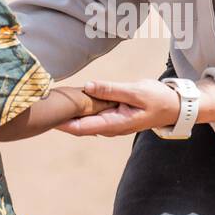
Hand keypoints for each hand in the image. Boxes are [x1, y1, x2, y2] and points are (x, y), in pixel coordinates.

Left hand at [56, 79, 179, 136]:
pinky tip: (70, 100)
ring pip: (83, 122)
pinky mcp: (112, 118)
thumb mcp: (136, 91)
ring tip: (50, 102)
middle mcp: (109, 128)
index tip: (45, 116)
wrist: (174, 107)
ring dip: (68, 114)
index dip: (61, 123)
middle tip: (40, 105)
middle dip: (60, 118)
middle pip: (78, 127)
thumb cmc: (158, 99)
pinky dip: (79, 109)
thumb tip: (88, 86)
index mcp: (114, 124)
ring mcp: (110, 124)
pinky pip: (91, 116)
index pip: (81, 128)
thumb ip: (111, 90)